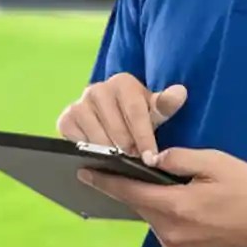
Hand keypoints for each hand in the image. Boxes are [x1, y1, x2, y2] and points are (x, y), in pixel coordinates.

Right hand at [56, 73, 186, 158]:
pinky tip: (99, 159)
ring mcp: (80, 103)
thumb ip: (166, 104)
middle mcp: (97, 89)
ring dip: (109, 152)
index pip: (135, 111)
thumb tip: (179, 93)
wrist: (113, 119)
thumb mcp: (154, 111)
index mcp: (122, 82)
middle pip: (115, 126)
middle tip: (136, 164)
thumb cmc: (138, 116)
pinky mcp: (66, 118)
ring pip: (96, 135)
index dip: (144, 136)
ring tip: (120, 164)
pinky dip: (88, 151)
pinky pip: (76, 139)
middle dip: (127, 148)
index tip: (151, 158)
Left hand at [78, 148, 246, 246]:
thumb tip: (152, 157)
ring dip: (151, 200)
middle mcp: (171, 232)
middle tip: (122, 166)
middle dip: (131, 186)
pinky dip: (163, 213)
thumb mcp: (214, 162)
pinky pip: (163, 228)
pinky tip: (176, 201)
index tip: (83, 171)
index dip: (105, 180)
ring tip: (163, 183)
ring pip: (151, 216)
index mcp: (176, 207)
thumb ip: (178, 157)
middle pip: (139, 204)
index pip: (130, 192)